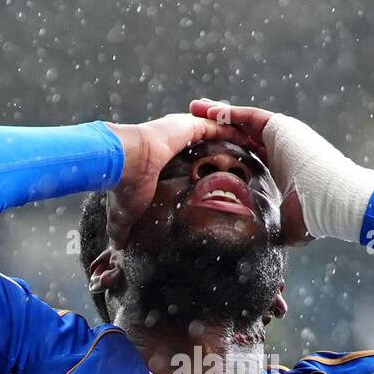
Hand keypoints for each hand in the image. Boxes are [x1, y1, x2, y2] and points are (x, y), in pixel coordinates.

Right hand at [103, 114, 247, 248]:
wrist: (121, 165)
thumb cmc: (123, 188)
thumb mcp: (124, 214)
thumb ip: (123, 229)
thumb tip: (117, 247)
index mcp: (163, 156)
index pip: (190, 157)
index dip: (206, 164)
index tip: (221, 176)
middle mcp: (175, 140)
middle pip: (208, 141)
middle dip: (227, 148)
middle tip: (246, 160)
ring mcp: (183, 131)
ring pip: (217, 132)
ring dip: (235, 139)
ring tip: (255, 147)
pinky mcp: (189, 126)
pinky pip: (220, 126)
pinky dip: (235, 132)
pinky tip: (251, 139)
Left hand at [191, 97, 373, 243]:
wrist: (336, 203)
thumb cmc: (316, 218)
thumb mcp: (284, 226)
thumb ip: (268, 231)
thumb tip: (253, 253)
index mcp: (277, 169)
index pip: (244, 156)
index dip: (224, 152)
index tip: (203, 152)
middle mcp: (277, 149)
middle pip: (239, 134)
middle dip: (215, 128)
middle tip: (191, 123)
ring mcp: (280, 136)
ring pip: (241, 121)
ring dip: (216, 114)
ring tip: (193, 108)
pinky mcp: (280, 127)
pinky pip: (248, 117)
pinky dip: (228, 113)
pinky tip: (207, 111)